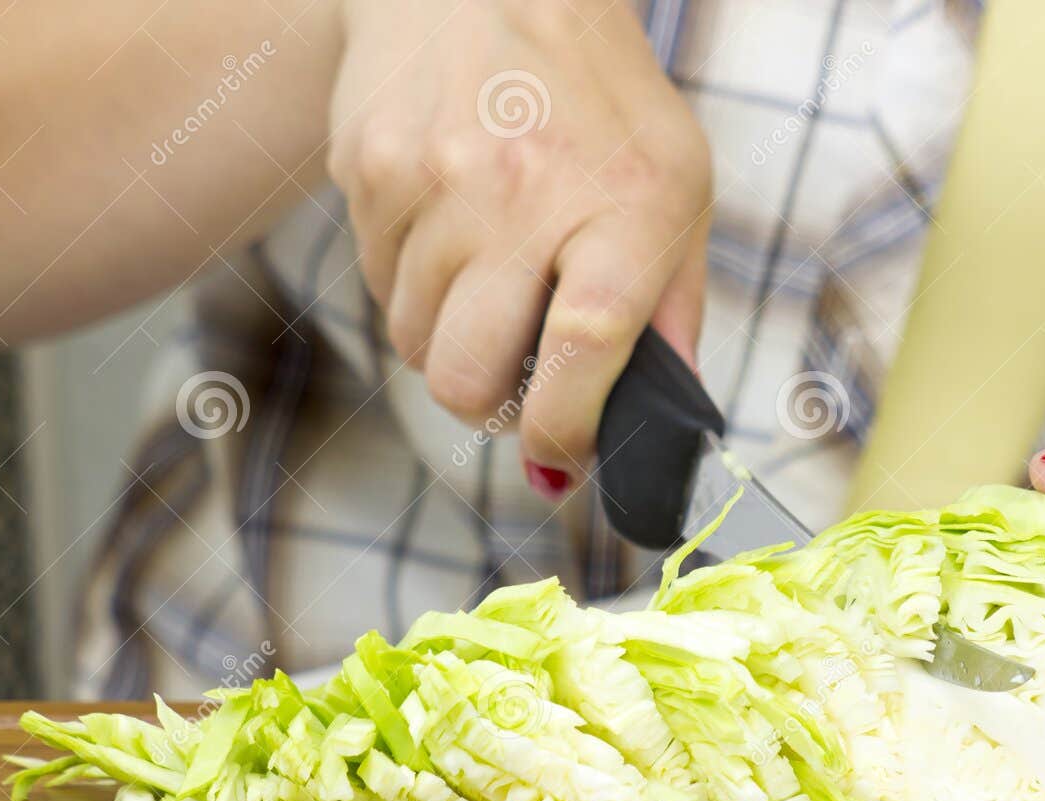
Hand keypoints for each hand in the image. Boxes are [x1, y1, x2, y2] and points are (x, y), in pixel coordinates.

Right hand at [327, 0, 711, 484]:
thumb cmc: (600, 100)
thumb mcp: (676, 189)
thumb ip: (673, 316)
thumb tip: (661, 428)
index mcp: (622, 204)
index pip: (580, 353)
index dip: (561, 430)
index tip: (557, 457)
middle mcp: (521, 193)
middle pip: (466, 378)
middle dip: (490, 404)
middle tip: (515, 374)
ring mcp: (432, 180)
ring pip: (414, 343)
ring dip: (451, 337)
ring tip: (488, 272)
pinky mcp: (367, 170)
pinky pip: (379, 286)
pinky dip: (414, 284)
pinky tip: (449, 224)